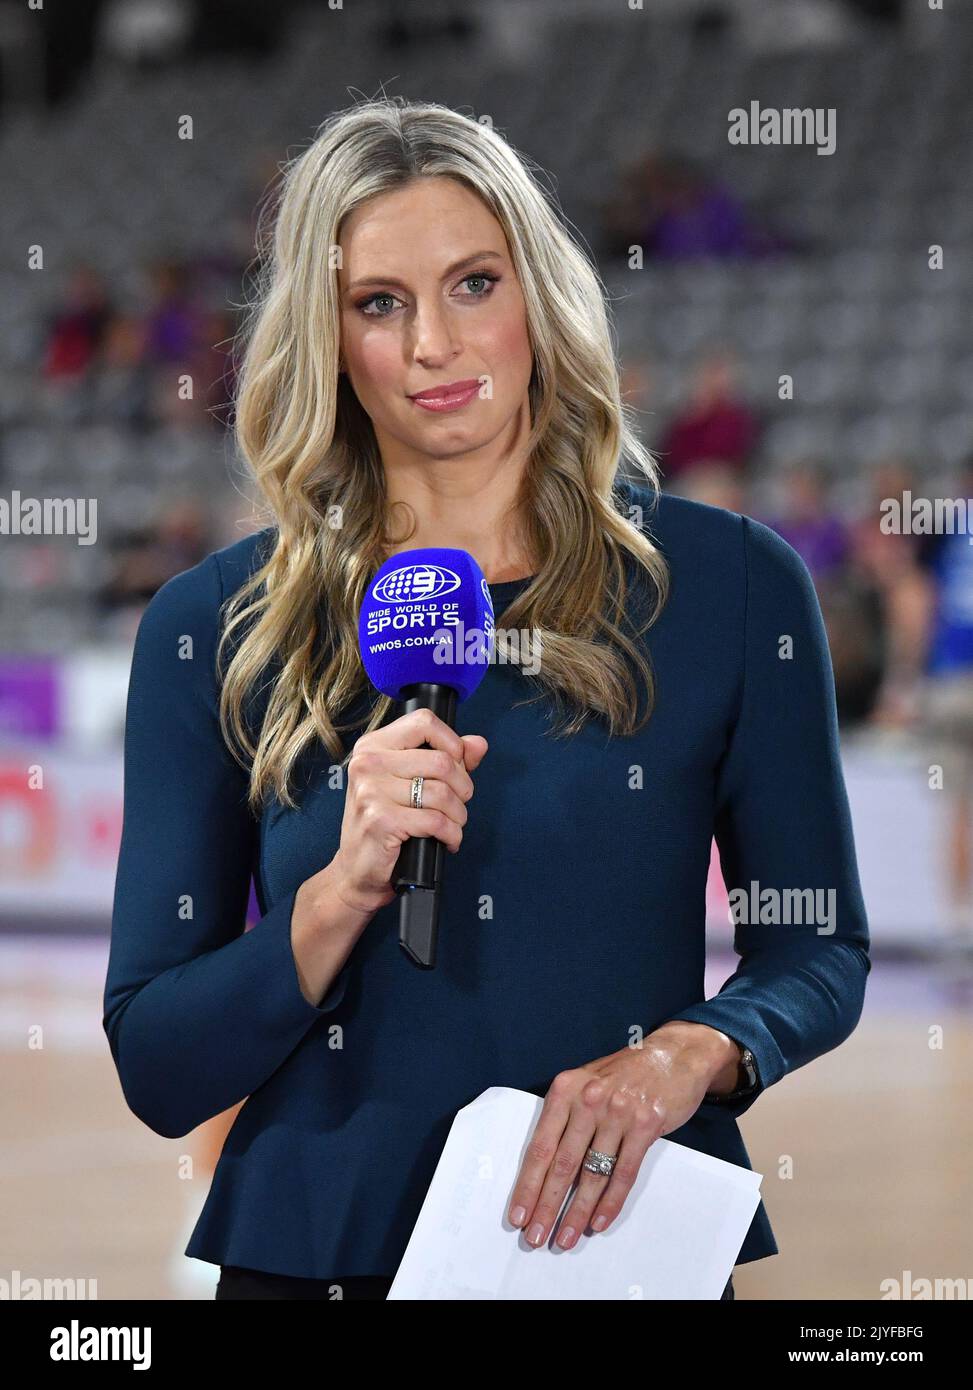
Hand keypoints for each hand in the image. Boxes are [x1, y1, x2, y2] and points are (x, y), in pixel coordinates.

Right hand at [315, 708, 488, 916]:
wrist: (357, 870)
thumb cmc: (385, 823)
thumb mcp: (410, 783)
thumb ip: (447, 758)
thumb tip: (478, 743)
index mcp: (373, 746)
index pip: (424, 722)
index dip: (452, 743)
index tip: (456, 766)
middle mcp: (368, 763)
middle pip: (442, 761)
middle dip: (462, 787)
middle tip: (457, 805)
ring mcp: (371, 791)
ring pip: (443, 793)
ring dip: (458, 815)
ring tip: (452, 825)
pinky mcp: (381, 820)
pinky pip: (436, 821)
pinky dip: (452, 835)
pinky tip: (447, 841)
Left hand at [506, 1023, 738, 1250]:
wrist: (673, 1055)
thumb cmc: (623, 1074)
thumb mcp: (585, 1082)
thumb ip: (565, 1116)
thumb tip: (543, 1168)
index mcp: (565, 1089)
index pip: (540, 1146)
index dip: (528, 1184)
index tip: (518, 1215)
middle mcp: (588, 1099)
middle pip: (562, 1164)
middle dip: (547, 1206)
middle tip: (535, 1238)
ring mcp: (618, 1112)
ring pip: (592, 1174)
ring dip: (577, 1212)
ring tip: (565, 1239)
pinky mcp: (646, 1124)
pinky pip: (623, 1173)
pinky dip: (609, 1202)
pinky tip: (597, 1223)